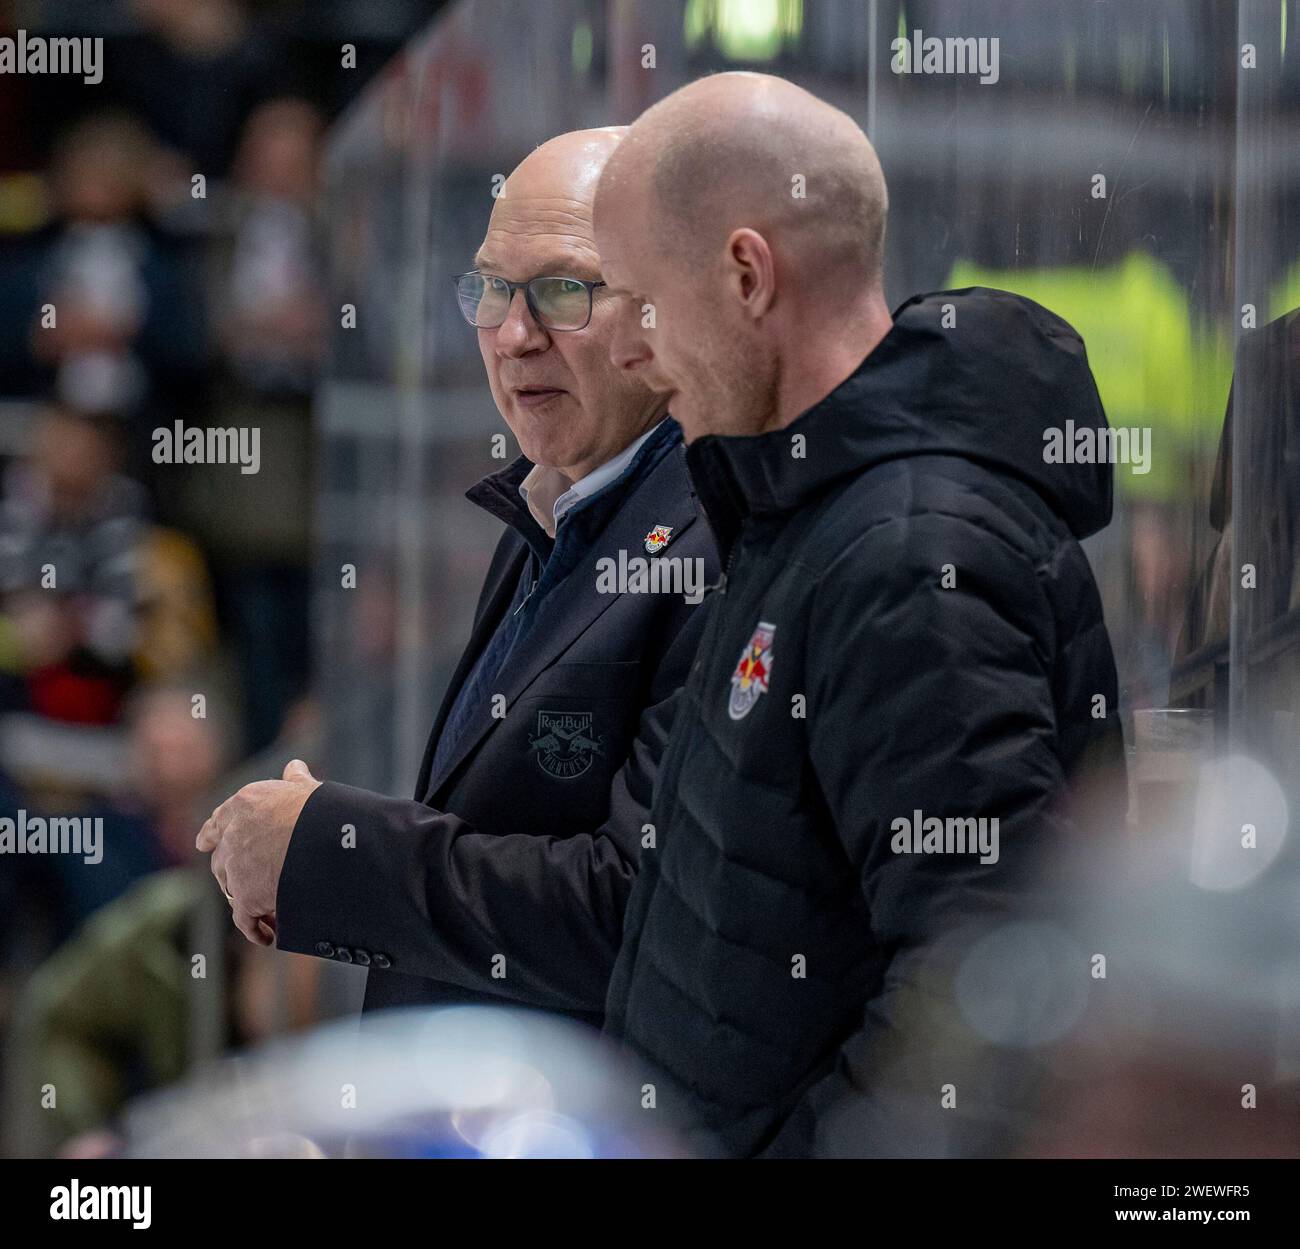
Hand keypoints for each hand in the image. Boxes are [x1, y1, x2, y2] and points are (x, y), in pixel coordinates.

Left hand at [197, 759, 320, 945]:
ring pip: (230, 888)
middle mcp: (233, 834)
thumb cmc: (322, 810)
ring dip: (244, 902)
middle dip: (230, 873)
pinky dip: (255, 929)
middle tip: (242, 886)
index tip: (204, 843)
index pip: (219, 820)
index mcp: (246, 803)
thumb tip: (295, 767)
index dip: (212, 833)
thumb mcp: (307, 790)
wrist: (325, 838)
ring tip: (264, 914)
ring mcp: (236, 866)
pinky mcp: (245, 895)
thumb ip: (296, 781)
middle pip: (221, 859)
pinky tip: (267, 936)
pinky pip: (244, 919)